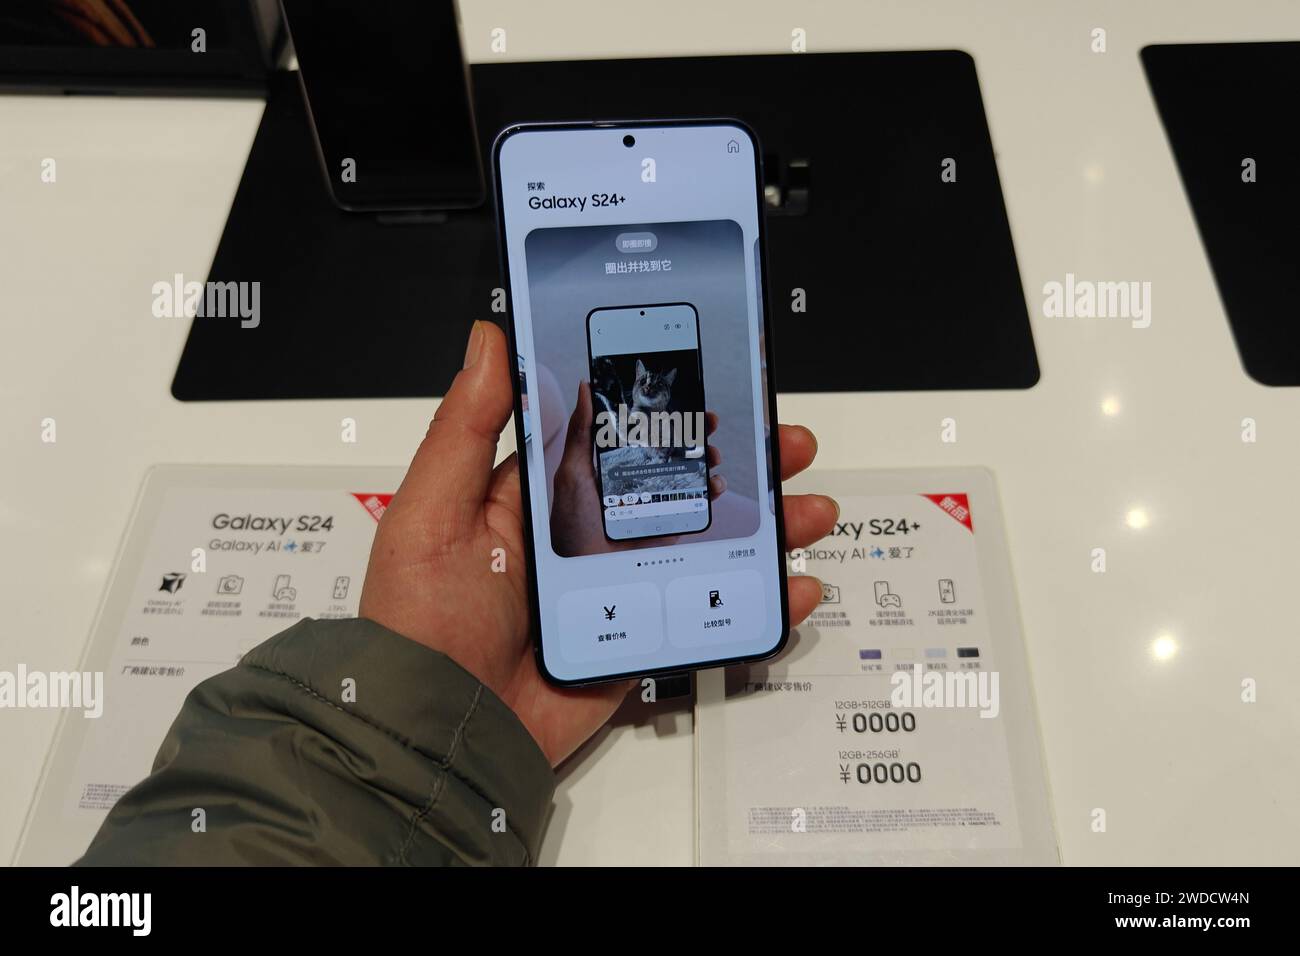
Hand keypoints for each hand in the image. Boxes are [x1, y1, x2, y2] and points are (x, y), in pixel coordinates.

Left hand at [359, 321, 837, 766]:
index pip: (616, 437)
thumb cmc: (421, 620)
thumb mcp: (434, 511)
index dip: (670, 412)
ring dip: (763, 528)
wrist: (439, 733)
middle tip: (784, 444)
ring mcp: (618, 592)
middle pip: (678, 489)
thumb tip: (488, 342)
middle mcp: (583, 539)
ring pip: (706, 549)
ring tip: (806, 510)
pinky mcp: (638, 643)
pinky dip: (757, 605)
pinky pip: (707, 618)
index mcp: (537, 497)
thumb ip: (466, 427)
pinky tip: (791, 588)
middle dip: (740, 464)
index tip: (719, 383)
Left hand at [550, 380, 722, 555]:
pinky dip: (711, 491)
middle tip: (708, 422)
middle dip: (696, 432)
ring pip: (690, 471)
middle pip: (674, 447)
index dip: (666, 414)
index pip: (646, 430)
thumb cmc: (571, 523)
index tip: (684, 399)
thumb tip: (585, 388)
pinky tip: (714, 484)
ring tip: (712, 454)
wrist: (585, 570)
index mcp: (617, 460)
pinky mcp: (671, 521)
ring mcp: (657, 498)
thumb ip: (581, 432)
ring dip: (707, 458)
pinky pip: (697, 503)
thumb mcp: (571, 472)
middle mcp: (639, 476)